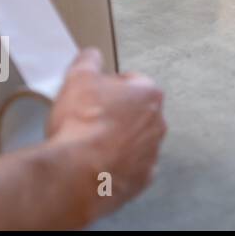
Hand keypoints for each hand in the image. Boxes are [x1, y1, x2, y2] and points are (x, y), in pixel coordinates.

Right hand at [46, 47, 165, 225]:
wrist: (76, 174)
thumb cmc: (81, 124)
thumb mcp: (78, 79)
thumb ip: (88, 62)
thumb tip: (91, 55)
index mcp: (149, 94)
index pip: (131, 81)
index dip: (107, 86)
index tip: (91, 94)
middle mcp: (158, 123)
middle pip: (135, 112)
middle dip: (115, 114)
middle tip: (88, 120)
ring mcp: (152, 153)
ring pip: (135, 141)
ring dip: (117, 141)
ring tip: (89, 146)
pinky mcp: (142, 180)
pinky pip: (130, 168)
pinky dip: (116, 166)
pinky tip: (95, 166)